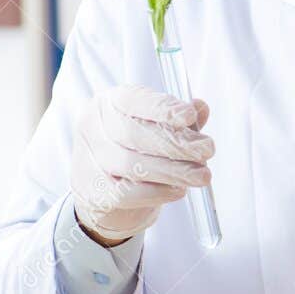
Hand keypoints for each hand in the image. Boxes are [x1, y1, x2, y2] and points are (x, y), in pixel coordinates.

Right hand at [71, 84, 214, 245]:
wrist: (104, 193)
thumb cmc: (135, 151)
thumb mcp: (156, 128)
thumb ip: (178, 119)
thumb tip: (201, 108)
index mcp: (109, 103)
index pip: (133, 100)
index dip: (162, 108)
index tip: (189, 115)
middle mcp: (92, 127)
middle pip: (133, 133)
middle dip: (175, 143)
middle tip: (207, 150)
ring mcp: (88, 160)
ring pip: (131, 164)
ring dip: (173, 171)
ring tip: (201, 175)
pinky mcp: (93, 193)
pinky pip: (127, 193)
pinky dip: (158, 192)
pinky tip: (178, 190)